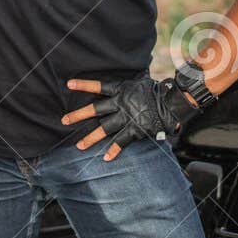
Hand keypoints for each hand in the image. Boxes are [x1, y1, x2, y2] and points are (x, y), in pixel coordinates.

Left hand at [61, 76, 195, 161]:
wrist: (173, 102)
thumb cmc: (157, 91)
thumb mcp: (140, 82)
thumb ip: (129, 85)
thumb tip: (129, 78)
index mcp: (121, 90)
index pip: (99, 87)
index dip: (84, 85)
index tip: (69, 84)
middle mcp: (121, 104)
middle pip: (95, 110)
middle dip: (78, 115)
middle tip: (64, 120)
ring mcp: (127, 118)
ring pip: (104, 129)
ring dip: (91, 138)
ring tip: (79, 146)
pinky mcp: (135, 130)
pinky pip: (122, 142)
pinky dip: (114, 151)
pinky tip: (106, 158)